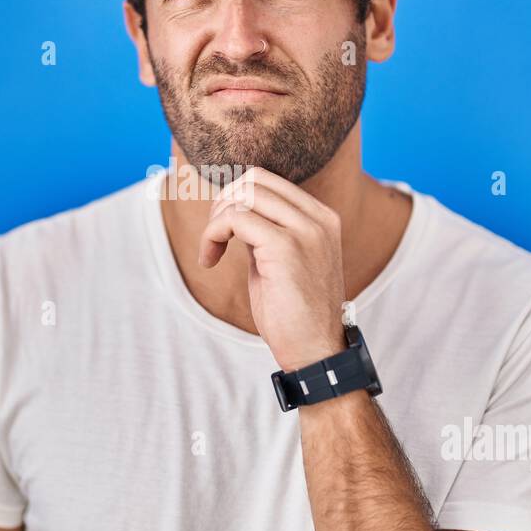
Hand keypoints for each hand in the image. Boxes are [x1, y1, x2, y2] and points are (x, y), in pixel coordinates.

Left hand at [199, 167, 346, 371]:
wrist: (315, 352)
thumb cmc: (294, 313)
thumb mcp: (282, 260)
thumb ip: (266, 230)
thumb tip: (232, 208)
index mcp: (321, 217)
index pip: (268, 180)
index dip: (235, 197)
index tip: (222, 230)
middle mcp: (318, 218)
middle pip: (254, 179)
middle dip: (223, 202)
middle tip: (214, 238)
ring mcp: (305, 230)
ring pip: (244, 194)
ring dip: (215, 220)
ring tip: (211, 251)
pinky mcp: (286, 247)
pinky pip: (235, 219)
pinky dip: (213, 235)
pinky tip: (209, 260)